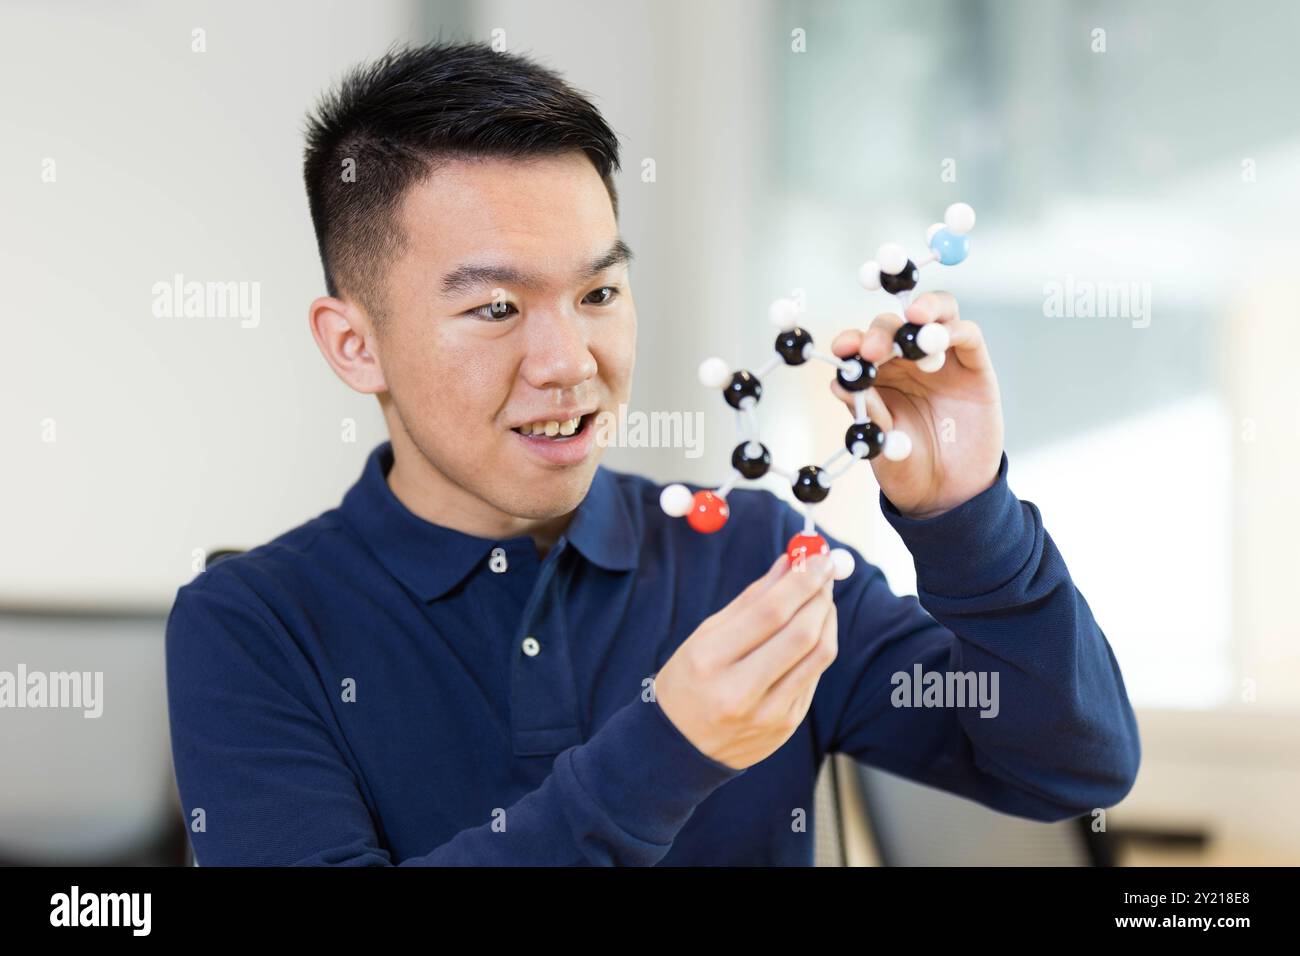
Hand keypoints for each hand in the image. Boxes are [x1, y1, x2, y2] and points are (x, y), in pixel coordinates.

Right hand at [654, 552, 837, 770]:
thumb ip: (750, 600)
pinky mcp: (787, 726)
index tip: (817, 557)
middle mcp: (739, 691)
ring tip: (821, 599)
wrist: (680, 749)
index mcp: (709, 661)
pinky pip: (813, 676)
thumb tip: (789, 563)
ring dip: (827, 618)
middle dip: (819, 595)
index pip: (770, 613)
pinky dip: (818, 646)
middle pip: (801, 634)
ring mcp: (767, 714)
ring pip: (818, 655)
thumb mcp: (704, 636)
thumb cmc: (689, 681)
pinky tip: (809, 633)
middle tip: (824, 572)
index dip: (800, 581)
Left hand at [829, 290, 1003, 518]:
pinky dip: (955, 329)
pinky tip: (942, 337)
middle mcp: (905, 363)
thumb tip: (839, 383)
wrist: (948, 495)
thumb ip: (868, 415)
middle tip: (874, 349)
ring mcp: (941, 360)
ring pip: (934, 316)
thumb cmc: (907, 467)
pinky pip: (968, 336)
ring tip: (914, 318)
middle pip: (892, 326)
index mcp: (876, 377)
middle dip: (881, 332)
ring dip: (923, 310)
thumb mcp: (882, 445)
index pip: (860, 347)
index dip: (850, 342)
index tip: (843, 348)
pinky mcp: (974, 367)